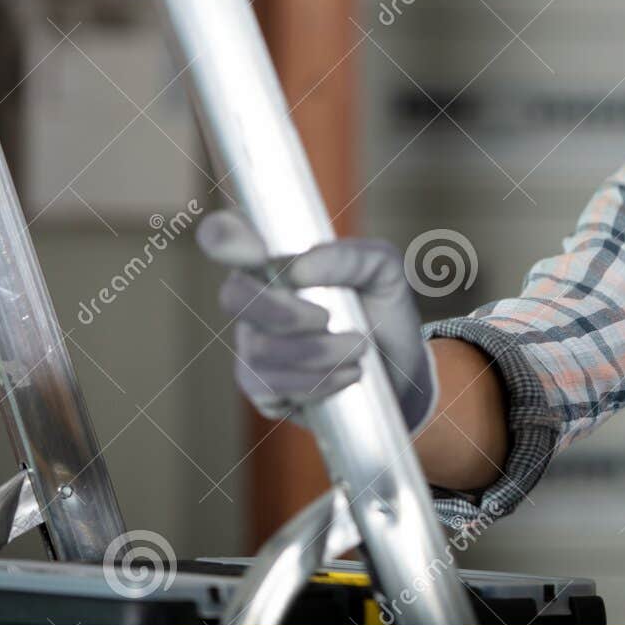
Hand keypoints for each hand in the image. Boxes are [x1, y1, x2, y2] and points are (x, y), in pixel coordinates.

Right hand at [196, 210, 437, 431]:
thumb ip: (351, 257)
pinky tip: (349, 375)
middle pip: (232, 296)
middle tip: (327, 318)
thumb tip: (300, 268)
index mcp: (274, 258)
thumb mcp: (383, 271)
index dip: (224, 237)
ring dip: (318, 351)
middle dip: (284, 311)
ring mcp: (252, 344)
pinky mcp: (262, 388)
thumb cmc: (382, 308)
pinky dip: (317, 381)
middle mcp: (254, 298)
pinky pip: (270, 386)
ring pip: (260, 349)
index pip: (224, 236)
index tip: (258, 252)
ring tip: (359, 348)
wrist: (400, 368)